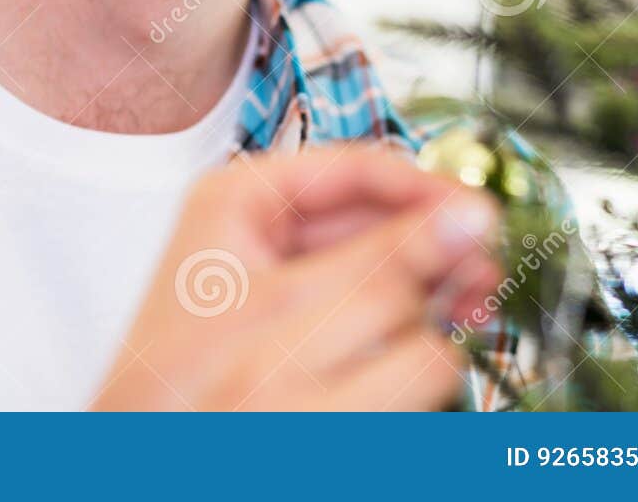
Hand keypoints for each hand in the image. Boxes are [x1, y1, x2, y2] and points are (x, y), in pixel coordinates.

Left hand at [89, 142, 502, 410]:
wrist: (154, 473)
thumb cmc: (180, 391)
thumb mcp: (289, 306)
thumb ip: (382, 260)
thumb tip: (465, 217)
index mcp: (245, 200)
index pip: (358, 167)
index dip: (427, 190)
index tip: (483, 219)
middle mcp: (273, 241)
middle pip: (386, 227)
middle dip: (431, 261)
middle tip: (473, 287)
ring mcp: (297, 299)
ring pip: (396, 289)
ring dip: (418, 317)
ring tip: (416, 343)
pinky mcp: (320, 352)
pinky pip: (386, 342)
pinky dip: (401, 359)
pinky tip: (396, 376)